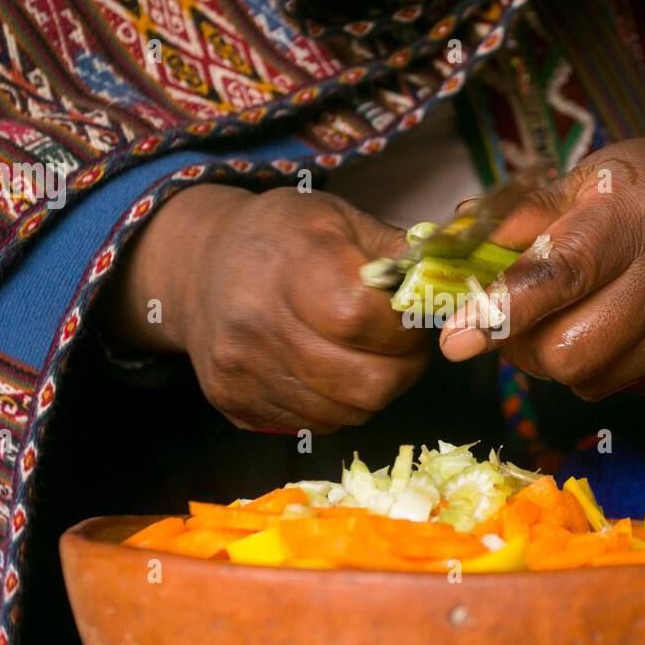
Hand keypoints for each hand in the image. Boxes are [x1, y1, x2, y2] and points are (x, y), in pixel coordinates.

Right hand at [101, 183, 427, 431]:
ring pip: (345, 414)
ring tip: (366, 357)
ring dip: (371, 392)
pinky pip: (313, 425)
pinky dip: (335, 405)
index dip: (404, 328)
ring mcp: (242, 370)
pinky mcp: (233, 402)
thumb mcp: (340, 219)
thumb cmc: (283, 236)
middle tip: (402, 348)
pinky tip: (328, 371)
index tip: (413, 319)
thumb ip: (398, 253)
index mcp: (291, 265)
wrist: (199, 265)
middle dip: (402, 370)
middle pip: (365, 384)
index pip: (364, 320)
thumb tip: (445, 288)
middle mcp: (257, 323)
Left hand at [438, 109, 644, 399]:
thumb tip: (453, 251)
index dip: (501, 312)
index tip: (456, 339)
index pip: (558, 278)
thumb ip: (517, 219)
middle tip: (518, 323)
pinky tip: (615, 327)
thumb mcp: (581, 178)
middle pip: (570, 353)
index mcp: (628, 221)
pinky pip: (628, 387)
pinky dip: (604, 367)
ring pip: (593, 381)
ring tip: (572, 319)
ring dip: (563, 361)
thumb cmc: (643, 184)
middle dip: (527, 348)